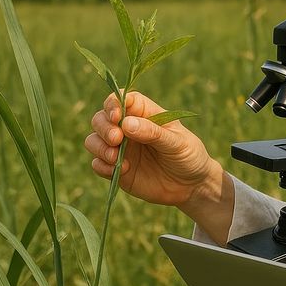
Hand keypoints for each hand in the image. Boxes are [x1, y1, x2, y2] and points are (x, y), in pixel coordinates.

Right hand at [84, 91, 217, 206]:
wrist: (191, 186)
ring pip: (94, 140)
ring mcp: (121, 149)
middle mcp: (129, 129)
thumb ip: (153, 133)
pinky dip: (101, 166)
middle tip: (116, 139)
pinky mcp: (117, 169)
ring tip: (115, 158)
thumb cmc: (189, 156)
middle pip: (101, 118)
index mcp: (146, 114)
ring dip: (99, 147)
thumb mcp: (178, 143)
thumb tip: (126, 123)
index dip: (114, 104)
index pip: (123, 99)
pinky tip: (118, 171)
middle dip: (103, 127)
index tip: (117, 116)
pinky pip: (97, 164)